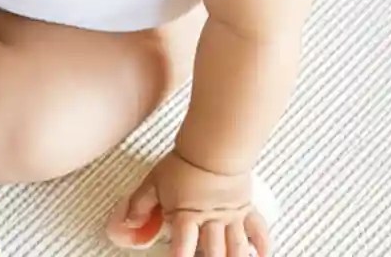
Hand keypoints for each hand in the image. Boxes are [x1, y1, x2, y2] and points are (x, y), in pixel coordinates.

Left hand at [107, 151, 270, 256]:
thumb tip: (127, 224)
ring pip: (237, 247)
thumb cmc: (183, 164)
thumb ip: (139, 205)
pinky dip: (263, 245)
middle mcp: (211, 221)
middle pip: (213, 252)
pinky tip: (263, 256)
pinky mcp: (246, 209)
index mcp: (186, 217)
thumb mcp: (153, 183)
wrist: (212, 145)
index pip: (182, 247)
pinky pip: (258, 230)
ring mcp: (231, 217)